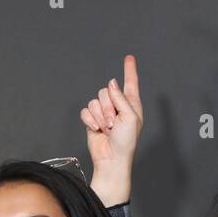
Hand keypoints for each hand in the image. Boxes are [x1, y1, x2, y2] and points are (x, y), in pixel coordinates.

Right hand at [79, 54, 142, 207]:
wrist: (111, 159)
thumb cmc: (126, 142)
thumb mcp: (130, 117)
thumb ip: (121, 98)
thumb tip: (112, 83)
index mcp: (131, 105)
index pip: (130, 83)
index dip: (129, 70)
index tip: (129, 58)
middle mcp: (117, 106)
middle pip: (106, 91)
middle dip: (108, 108)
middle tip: (114, 124)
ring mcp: (104, 113)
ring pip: (95, 101)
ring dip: (100, 116)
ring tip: (107, 129)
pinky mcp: (92, 120)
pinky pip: (86, 110)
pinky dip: (90, 120)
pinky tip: (96, 130)